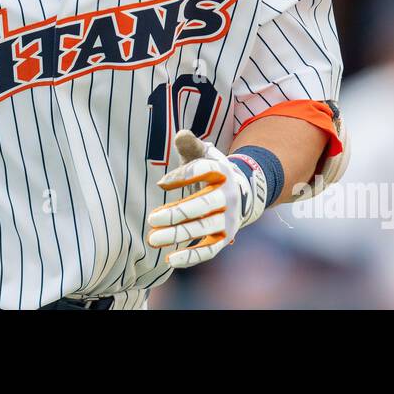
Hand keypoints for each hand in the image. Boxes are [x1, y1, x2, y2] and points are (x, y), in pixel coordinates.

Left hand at [146, 130, 266, 267]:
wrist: (241, 192)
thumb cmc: (211, 171)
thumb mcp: (203, 154)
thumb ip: (191, 144)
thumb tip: (181, 134)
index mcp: (223, 171)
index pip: (204, 170)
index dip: (183, 175)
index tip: (160, 184)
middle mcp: (229, 196)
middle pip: (204, 205)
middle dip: (178, 213)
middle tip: (152, 218)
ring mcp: (228, 219)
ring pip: (203, 229)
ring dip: (178, 235)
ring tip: (152, 238)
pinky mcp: (225, 238)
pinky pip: (209, 250)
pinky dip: (191, 257)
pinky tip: (170, 259)